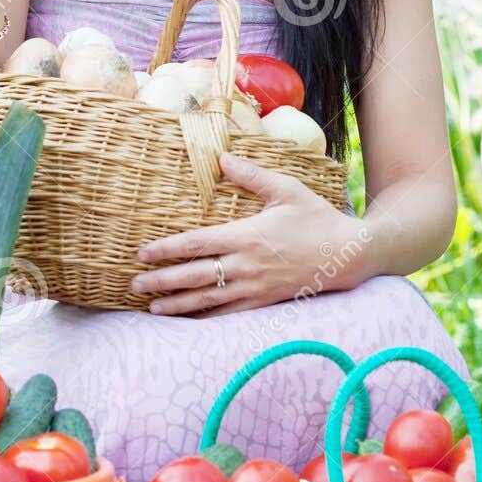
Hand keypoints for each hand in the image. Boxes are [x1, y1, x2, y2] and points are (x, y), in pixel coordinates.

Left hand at [130, 152, 372, 315]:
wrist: (347, 255)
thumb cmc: (316, 218)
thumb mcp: (286, 190)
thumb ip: (251, 176)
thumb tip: (221, 158)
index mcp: (246, 235)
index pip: (195, 244)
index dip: (165, 249)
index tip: (142, 254)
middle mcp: (245, 265)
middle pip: (193, 276)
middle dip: (161, 282)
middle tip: (134, 285)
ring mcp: (254, 288)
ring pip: (207, 300)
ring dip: (177, 305)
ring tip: (152, 309)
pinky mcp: (264, 303)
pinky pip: (228, 314)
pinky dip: (205, 318)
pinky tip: (188, 322)